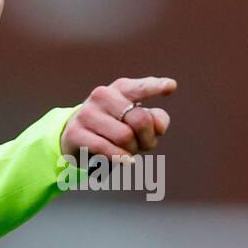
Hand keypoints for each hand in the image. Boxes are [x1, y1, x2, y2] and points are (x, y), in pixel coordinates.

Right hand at [60, 77, 176, 160]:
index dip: (156, 87)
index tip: (171, 86)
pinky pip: (105, 148)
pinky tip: (126, 161)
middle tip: (143, 146)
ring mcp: (87, 113)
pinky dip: (119, 158)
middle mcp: (102, 96)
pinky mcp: (76, 133)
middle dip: (147, 138)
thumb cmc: (114, 128)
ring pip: (124, 137)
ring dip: (132, 151)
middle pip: (139, 120)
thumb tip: (158, 126)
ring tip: (128, 153)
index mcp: (119, 89)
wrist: (75, 138)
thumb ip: (155, 120)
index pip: (140, 88)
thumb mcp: (135, 121)